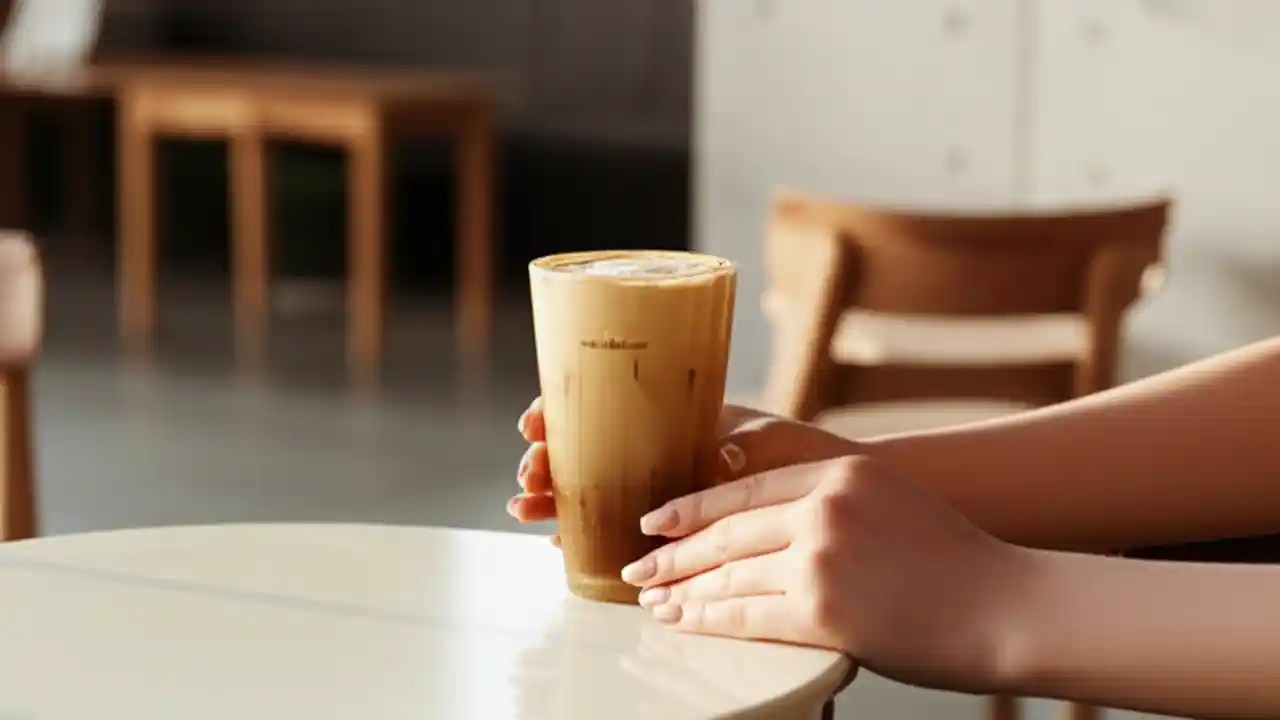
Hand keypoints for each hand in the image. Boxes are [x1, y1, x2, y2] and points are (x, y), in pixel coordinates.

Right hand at [506, 398, 858, 539]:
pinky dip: (579, 528)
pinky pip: (608, 523)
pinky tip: (557, 538)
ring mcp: (656, 487)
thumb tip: (718, 454)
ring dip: (553, 495)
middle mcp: (656, 449)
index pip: (600, 400)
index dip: (560, 410)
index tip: (535, 424)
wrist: (830, 499)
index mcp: (673, 416)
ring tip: (525, 506)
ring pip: (588, 486)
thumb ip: (742, 446)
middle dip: (547, 460)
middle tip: (530, 476)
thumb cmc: (803, 459)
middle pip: (582, 447)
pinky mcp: (665, 527)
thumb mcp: (771, 442)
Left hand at [621, 455, 1031, 692]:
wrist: (1008, 605)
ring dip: (683, 589)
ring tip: (652, 600)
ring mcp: (821, 556)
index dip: (692, 507)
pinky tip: (684, 621)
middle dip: (674, 551)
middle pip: (726, 530)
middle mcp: (825, 506)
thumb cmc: (955, 563)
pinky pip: (746, 613)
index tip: (655, 520)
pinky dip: (707, 618)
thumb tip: (777, 525)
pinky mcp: (823, 608)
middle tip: (636, 566)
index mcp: (840, 472)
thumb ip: (833, 502)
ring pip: (729, 573)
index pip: (745, 490)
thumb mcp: (891, 502)